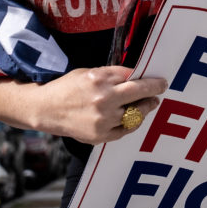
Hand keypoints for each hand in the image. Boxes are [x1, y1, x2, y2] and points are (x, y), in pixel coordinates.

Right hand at [39, 66, 166, 144]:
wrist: (45, 109)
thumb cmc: (68, 87)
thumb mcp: (89, 73)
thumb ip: (113, 75)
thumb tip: (137, 76)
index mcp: (100, 80)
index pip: (134, 78)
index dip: (150, 80)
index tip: (160, 81)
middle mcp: (103, 99)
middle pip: (139, 94)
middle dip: (154, 91)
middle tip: (161, 89)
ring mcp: (103, 119)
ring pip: (136, 114)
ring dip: (146, 108)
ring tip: (150, 103)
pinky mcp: (100, 135)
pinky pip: (126, 130)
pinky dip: (133, 123)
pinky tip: (135, 117)